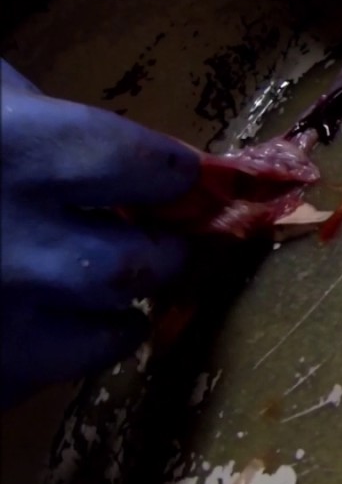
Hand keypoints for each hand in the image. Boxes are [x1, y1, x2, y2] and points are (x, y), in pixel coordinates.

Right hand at [1, 60, 199, 408]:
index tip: (182, 183)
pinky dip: (58, 344)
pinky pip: (61, 370)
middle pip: (156, 261)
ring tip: (83, 280)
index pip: (163, 171)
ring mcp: (11, 318)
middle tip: (160, 240)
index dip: (179, 178)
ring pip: (119, 329)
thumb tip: (133, 152)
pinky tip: (26, 315)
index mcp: (31, 153)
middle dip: (167, 251)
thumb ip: (49, 113)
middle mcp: (32, 244)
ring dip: (116, 305)